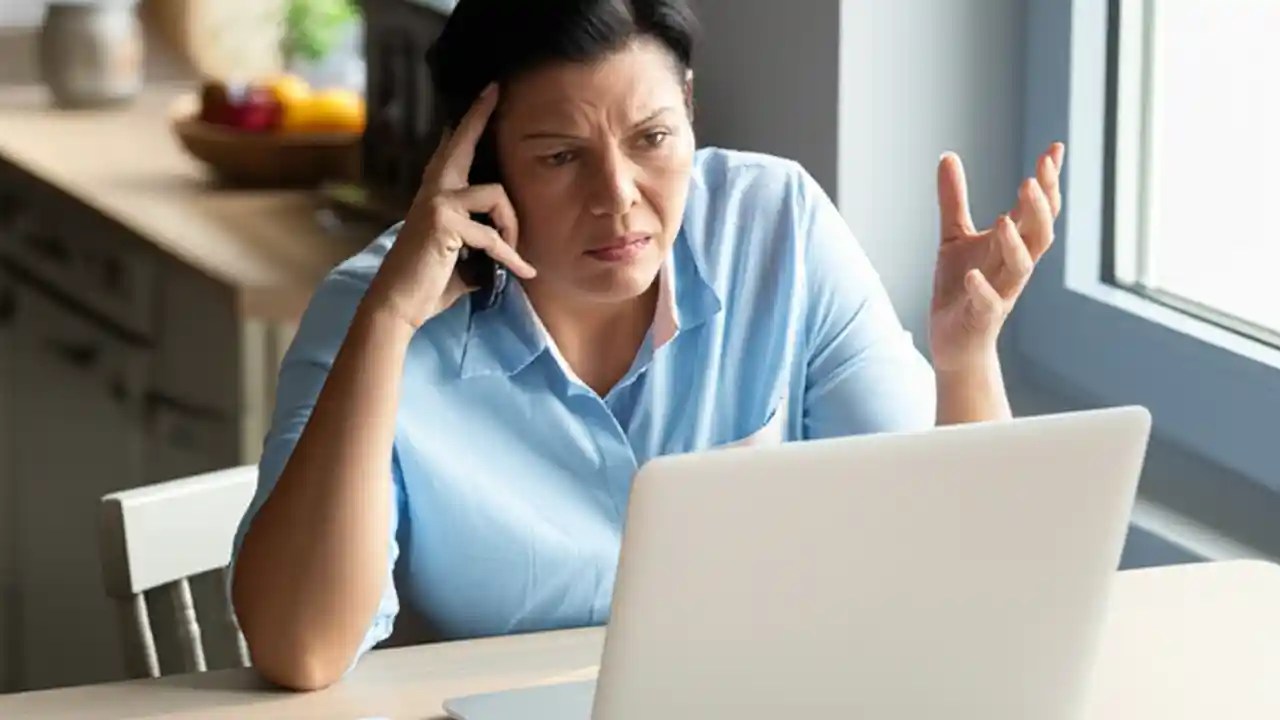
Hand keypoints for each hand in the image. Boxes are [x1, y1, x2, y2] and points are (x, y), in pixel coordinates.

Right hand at [363, 84, 535, 329]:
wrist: (398, 305)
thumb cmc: (428, 284)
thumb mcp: (459, 256)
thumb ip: (478, 242)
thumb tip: (504, 250)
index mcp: (435, 195)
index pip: (453, 152)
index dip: (469, 124)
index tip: (485, 96)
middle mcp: (433, 191)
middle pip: (462, 144)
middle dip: (479, 117)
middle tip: (496, 91)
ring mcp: (437, 203)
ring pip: (496, 195)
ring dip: (512, 226)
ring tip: (515, 252)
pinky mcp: (444, 222)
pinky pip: (494, 235)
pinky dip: (512, 256)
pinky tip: (524, 270)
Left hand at [929, 142, 1064, 370]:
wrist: (953, 341)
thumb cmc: (961, 287)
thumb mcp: (954, 237)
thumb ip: (955, 199)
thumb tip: (949, 156)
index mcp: (1012, 245)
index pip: (1038, 210)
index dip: (1049, 182)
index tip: (1054, 149)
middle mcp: (1013, 267)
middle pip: (1040, 234)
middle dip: (1040, 208)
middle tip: (1033, 179)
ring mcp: (1001, 293)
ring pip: (1021, 268)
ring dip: (1015, 244)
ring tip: (1004, 220)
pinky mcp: (981, 317)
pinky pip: (989, 304)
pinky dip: (983, 289)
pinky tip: (973, 274)